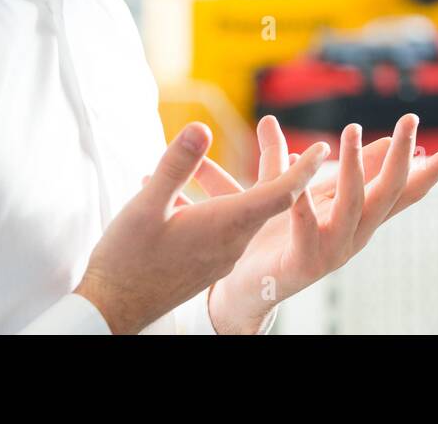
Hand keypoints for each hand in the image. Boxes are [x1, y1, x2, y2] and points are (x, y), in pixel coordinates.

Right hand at [74, 121, 329, 333]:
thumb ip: (177, 165)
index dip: (303, 169)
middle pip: (267, 199)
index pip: (280, 193)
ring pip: (241, 211)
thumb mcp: (146, 206)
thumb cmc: (128, 259)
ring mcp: (221, 255)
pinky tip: (178, 195)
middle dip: (277, 167)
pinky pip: (222, 225)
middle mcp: (232, 241)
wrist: (113, 311)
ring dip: (237, 185)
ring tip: (210, 164)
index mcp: (227, 225)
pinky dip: (214, 204)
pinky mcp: (208, 262)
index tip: (324, 147)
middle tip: (279, 134)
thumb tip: (202, 128)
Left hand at [204, 113, 437, 332]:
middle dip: (401, 154)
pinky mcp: (304, 262)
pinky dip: (306, 207)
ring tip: (351, 129)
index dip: (430, 171)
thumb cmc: (271, 237)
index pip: (401, 189)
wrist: (244, 286)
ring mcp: (333, 250)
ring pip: (353, 204)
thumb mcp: (291, 190)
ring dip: (354, 165)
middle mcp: (355, 233)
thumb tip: (304, 122)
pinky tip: (301, 188)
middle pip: (388, 192)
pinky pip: (307, 230)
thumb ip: (295, 157)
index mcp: (358, 216)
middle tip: (410, 119)